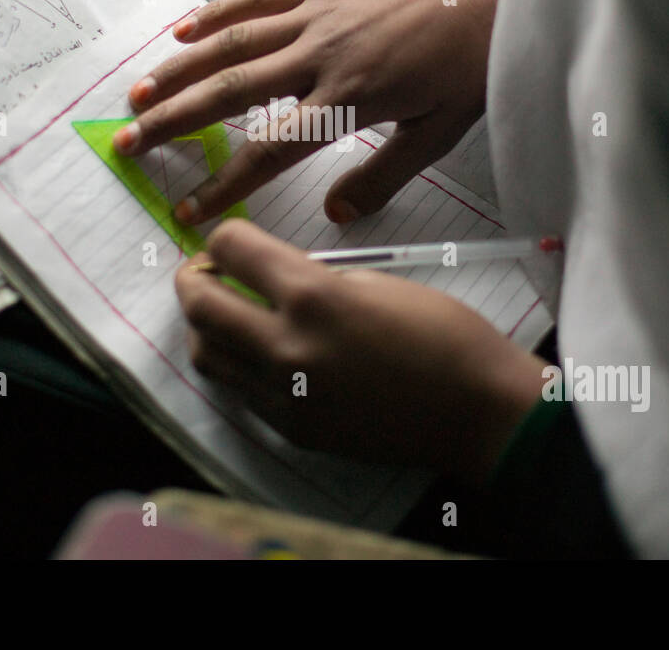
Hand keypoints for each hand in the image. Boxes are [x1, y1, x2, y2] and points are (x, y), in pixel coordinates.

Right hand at [114, 0, 502, 225]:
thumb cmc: (467, 65)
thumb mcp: (437, 135)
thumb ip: (381, 176)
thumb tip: (335, 215)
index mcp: (350, 98)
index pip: (270, 151)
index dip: (225, 185)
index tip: (188, 210)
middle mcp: (321, 54)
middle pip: (230, 93)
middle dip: (173, 121)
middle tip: (127, 143)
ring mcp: (316, 14)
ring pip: (232, 44)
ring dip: (179, 69)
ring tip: (136, 93)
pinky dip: (216, 13)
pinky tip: (182, 32)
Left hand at [174, 219, 548, 484]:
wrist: (478, 411)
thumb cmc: (443, 334)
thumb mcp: (375, 281)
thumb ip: (313, 278)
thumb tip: (269, 277)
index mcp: (312, 296)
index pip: (231, 251)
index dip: (224, 238)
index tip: (228, 240)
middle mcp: (286, 347)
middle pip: (199, 305)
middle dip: (190, 279)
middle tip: (202, 271)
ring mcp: (285, 396)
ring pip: (206, 355)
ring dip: (204, 327)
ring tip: (224, 314)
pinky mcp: (293, 430)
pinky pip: (239, 391)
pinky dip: (236, 365)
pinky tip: (258, 353)